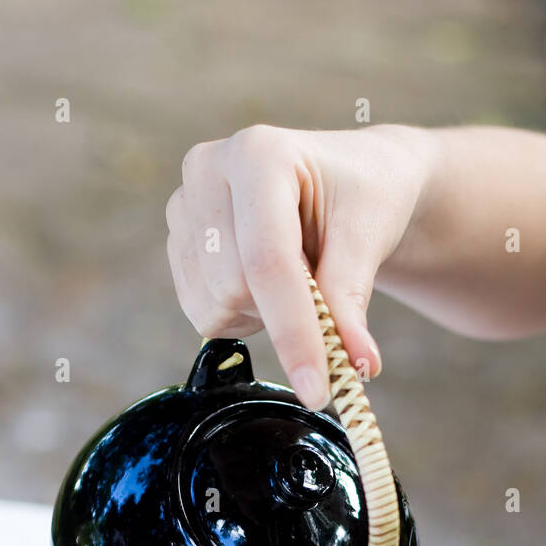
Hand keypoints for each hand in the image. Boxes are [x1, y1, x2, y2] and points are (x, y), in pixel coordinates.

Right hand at [166, 124, 435, 407]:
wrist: (346, 180)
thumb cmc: (362, 197)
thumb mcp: (368, 238)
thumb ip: (351, 301)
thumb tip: (356, 366)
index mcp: (258, 155)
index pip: (267, 262)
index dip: (293, 333)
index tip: (317, 390)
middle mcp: (208, 170)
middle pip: (233, 288)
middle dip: (284, 317)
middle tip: (324, 298)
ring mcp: (184, 204)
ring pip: (212, 306)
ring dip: (261, 316)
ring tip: (295, 278)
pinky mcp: (177, 239)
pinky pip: (202, 312)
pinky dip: (242, 315)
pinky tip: (266, 284)